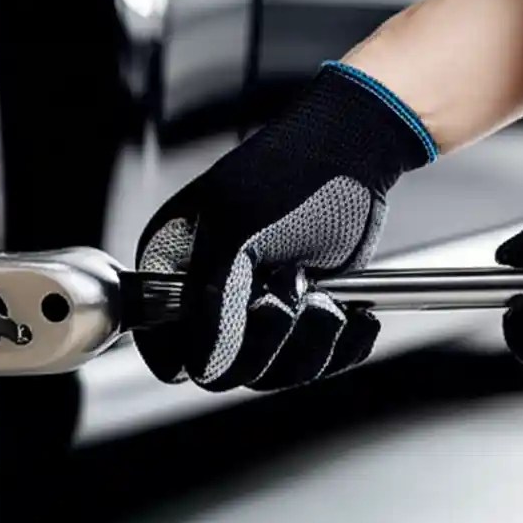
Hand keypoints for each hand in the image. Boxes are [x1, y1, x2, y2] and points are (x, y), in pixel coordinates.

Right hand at [133, 61, 437, 390]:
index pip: (168, 348)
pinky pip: (314, 364)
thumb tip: (203, 363)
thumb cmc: (290, 171)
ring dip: (310, 341)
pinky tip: (352, 312)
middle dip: (269, 339)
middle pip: (223, 370)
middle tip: (290, 288)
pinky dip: (343, 346)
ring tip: (323, 294)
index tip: (233, 338)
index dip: (200, 353)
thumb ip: (212, 300)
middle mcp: (209, 299)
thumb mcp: (238, 232)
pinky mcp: (300, 321)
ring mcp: (256, 313)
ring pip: (272, 373)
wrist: (354, 150)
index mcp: (173, 272)